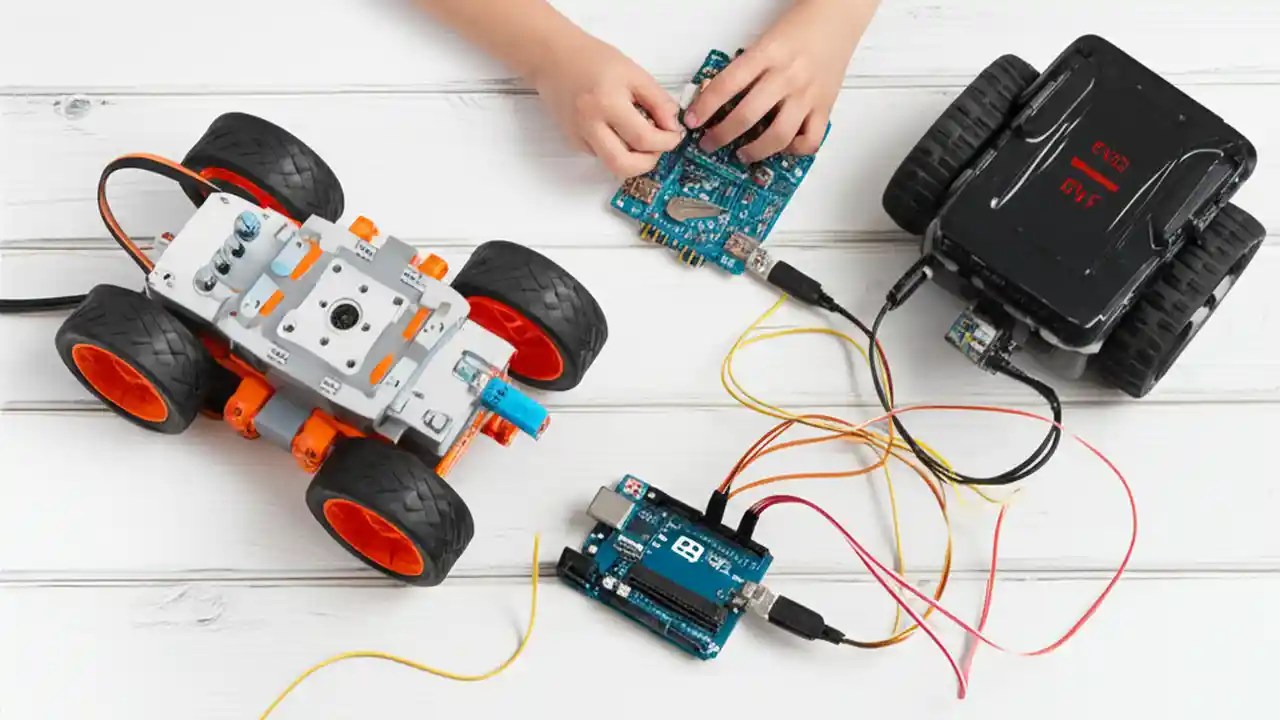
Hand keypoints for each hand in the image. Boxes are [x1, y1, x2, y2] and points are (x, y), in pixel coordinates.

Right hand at [529, 29, 684, 178]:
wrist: (553, 58)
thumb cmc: (592, 60)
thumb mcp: (633, 72)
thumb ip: (657, 100)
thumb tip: (672, 124)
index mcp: (607, 103)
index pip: (644, 138)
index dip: (666, 141)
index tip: (674, 135)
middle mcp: (590, 124)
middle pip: (624, 165)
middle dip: (649, 162)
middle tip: (659, 146)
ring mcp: (579, 136)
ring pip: (612, 166)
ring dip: (633, 160)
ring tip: (642, 140)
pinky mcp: (574, 142)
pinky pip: (601, 156)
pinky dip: (617, 149)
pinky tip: (620, 131)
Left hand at [684, 0, 871, 162]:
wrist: (837, 17)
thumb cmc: (799, 27)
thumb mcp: (763, 41)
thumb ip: (743, 69)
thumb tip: (714, 97)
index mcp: (767, 54)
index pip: (727, 85)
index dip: (705, 107)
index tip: (692, 121)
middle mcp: (788, 76)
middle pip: (747, 116)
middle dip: (721, 136)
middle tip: (709, 143)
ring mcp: (808, 95)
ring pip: (778, 136)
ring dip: (755, 151)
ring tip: (742, 154)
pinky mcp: (825, 107)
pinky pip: (809, 140)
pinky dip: (794, 150)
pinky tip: (782, 146)